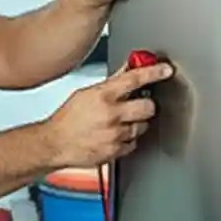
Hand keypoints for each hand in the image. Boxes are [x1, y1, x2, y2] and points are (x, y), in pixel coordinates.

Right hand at [41, 61, 171, 167]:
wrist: (55, 143)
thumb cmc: (67, 119)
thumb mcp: (86, 93)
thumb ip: (111, 82)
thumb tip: (128, 69)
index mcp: (103, 95)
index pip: (135, 79)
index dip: (154, 72)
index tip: (165, 70)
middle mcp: (111, 114)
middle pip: (148, 106)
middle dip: (146, 105)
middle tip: (138, 105)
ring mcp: (115, 134)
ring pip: (143, 126)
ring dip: (136, 123)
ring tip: (119, 122)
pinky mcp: (116, 151)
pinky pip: (133, 143)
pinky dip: (128, 139)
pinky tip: (114, 135)